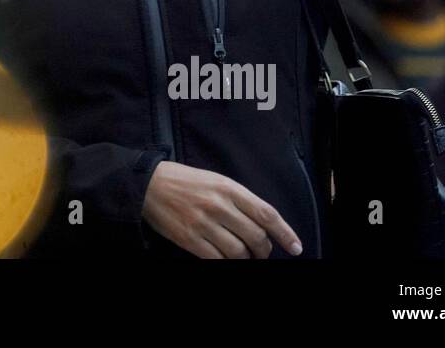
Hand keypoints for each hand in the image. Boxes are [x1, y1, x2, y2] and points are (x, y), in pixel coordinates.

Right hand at [141, 160, 303, 257]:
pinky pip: (217, 260)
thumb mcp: (216, 180)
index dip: (286, 233)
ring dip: (246, 260)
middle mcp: (218, 205)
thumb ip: (239, 199)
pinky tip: (227, 260)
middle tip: (261, 253)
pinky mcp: (189, 239)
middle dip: (264, 250)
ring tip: (244, 258)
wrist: (149, 184)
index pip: (266, 214)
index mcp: (228, 188)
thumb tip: (262, 224)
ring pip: (239, 253)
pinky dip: (226, 264)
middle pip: (256, 237)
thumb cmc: (185, 181)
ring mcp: (203, 223)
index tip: (295, 247)